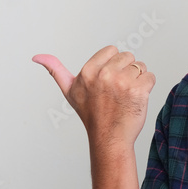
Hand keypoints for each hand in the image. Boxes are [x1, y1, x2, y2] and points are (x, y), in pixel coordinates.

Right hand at [33, 46, 155, 147]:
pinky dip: (147, 87)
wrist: (109, 138)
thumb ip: (55, 70)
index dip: (113, 64)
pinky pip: (151, 77)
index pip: (112, 50)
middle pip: (128, 56)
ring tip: (126, 95)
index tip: (108, 81)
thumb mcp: (69, 91)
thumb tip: (37, 57)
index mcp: (88, 71)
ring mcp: (122, 83)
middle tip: (118, 91)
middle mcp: (104, 75)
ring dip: (137, 79)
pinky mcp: (139, 91)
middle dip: (126, 70)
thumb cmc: (91, 115)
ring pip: (140, 66)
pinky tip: (136, 99)